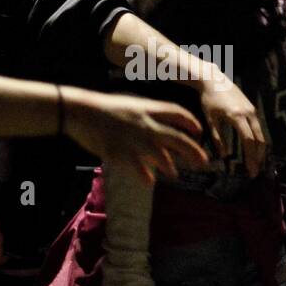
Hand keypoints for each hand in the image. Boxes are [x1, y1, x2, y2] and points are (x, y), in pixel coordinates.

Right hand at [64, 88, 208, 183]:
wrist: (81, 111)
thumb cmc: (103, 108)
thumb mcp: (129, 104)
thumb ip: (145, 115)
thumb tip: (158, 126)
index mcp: (148, 109)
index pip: (179, 114)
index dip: (192, 123)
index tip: (198, 132)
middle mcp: (147, 125)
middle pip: (179, 139)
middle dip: (194, 151)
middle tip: (203, 162)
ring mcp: (136, 140)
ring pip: (163, 158)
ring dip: (171, 167)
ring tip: (174, 173)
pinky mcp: (123, 154)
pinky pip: (141, 170)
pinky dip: (147, 177)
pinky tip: (150, 181)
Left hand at [198, 78, 266, 177]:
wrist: (214, 80)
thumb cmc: (208, 100)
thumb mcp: (210, 120)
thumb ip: (217, 138)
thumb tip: (224, 156)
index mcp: (237, 116)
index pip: (248, 141)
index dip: (250, 158)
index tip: (250, 171)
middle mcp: (248, 113)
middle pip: (259, 140)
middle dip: (257, 158)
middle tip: (254, 173)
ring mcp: (252, 111)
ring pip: (261, 134)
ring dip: (259, 151)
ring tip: (255, 164)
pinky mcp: (252, 109)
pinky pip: (258, 128)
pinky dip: (258, 141)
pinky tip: (254, 151)